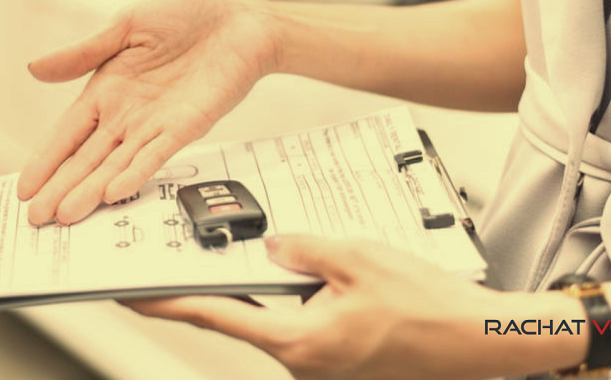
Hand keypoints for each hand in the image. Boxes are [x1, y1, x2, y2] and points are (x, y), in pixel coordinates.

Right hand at [18, 0, 278, 224]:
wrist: (241, 21)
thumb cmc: (186, 16)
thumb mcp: (126, 25)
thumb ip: (84, 52)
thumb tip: (34, 68)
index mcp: (106, 89)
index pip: (67, 133)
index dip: (45, 160)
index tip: (23, 188)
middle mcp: (126, 115)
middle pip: (85, 158)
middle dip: (59, 188)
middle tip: (35, 220)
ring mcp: (154, 125)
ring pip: (115, 165)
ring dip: (90, 191)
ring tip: (66, 216)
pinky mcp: (185, 127)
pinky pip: (155, 155)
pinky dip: (135, 173)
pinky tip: (114, 193)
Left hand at [125, 236, 572, 379]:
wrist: (482, 343)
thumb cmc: (428, 306)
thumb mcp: (360, 259)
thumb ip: (304, 250)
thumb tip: (269, 244)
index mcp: (299, 343)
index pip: (215, 316)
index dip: (165, 302)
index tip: (129, 291)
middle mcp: (303, 363)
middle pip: (243, 318)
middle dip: (219, 286)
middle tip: (188, 255)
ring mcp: (322, 368)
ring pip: (277, 320)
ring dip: (270, 290)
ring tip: (276, 252)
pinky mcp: (339, 363)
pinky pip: (304, 325)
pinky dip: (299, 299)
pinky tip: (315, 272)